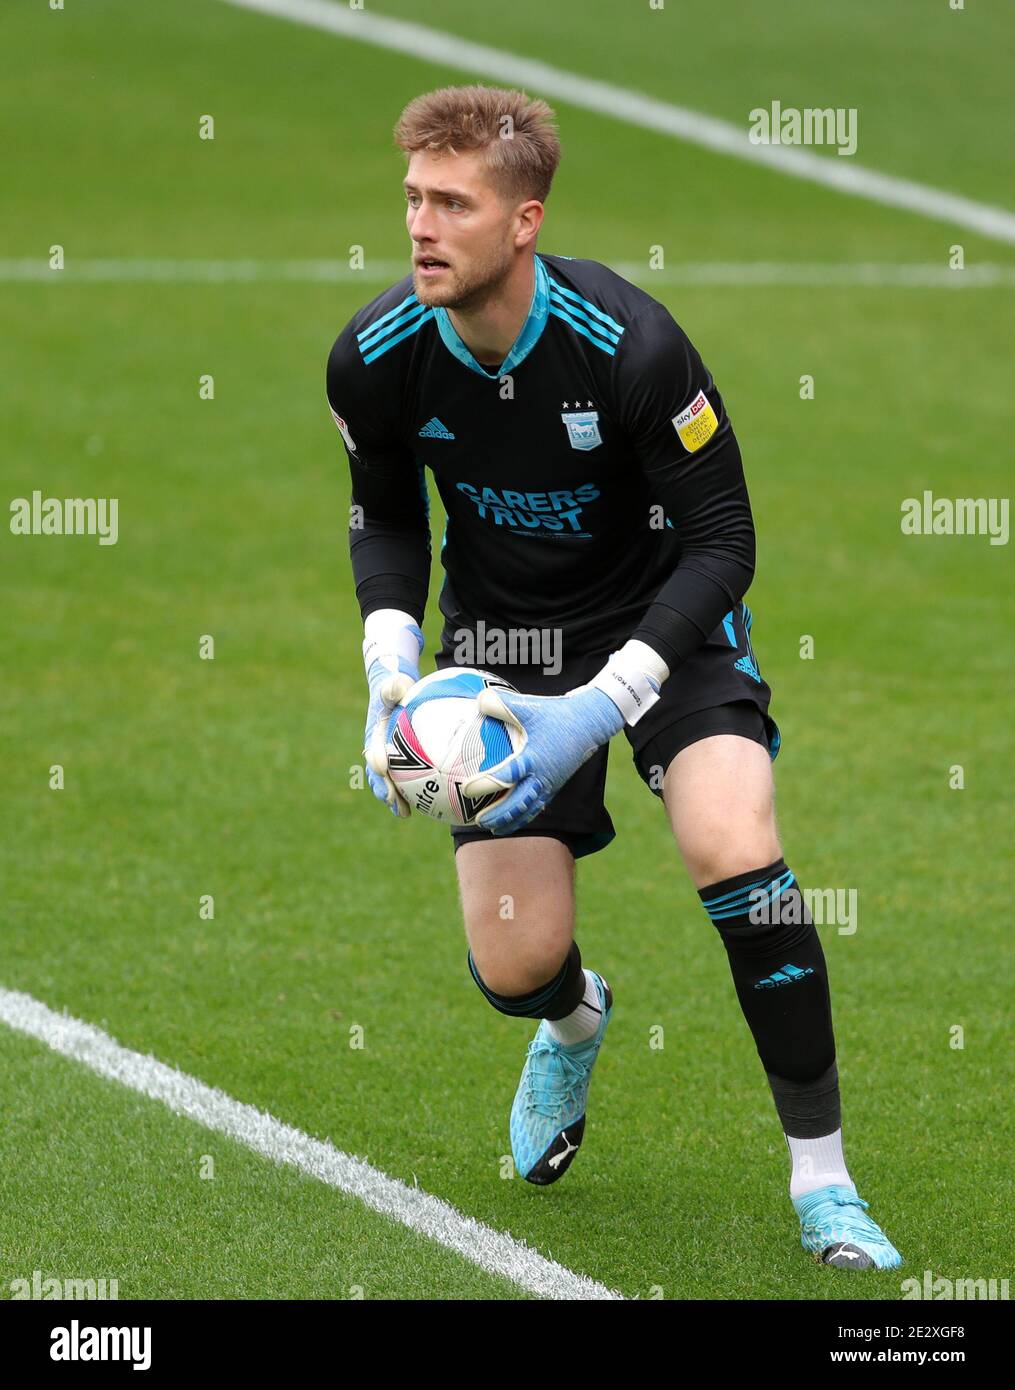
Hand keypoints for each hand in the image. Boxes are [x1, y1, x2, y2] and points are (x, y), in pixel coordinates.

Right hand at [363, 629, 422, 816]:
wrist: (395, 691)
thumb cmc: (397, 686)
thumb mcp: (395, 682)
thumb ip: (394, 686)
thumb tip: (398, 688)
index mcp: (375, 733)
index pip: (373, 747)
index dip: (376, 759)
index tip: (381, 767)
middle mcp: (378, 749)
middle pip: (377, 773)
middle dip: (383, 788)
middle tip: (392, 801)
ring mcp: (389, 759)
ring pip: (389, 783)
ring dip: (395, 799)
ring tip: (404, 813)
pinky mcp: (401, 765)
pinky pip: (407, 782)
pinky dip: (415, 794)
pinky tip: (432, 806)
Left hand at [460, 684, 626, 834]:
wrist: (589, 722)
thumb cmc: (556, 714)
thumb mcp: (528, 706)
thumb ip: (501, 704)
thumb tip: (478, 701)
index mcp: (533, 759)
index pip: (506, 777)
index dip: (485, 785)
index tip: (466, 790)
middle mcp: (542, 776)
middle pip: (518, 804)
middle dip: (498, 814)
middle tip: (478, 820)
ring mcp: (550, 784)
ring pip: (528, 809)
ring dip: (511, 820)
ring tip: (493, 828)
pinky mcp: (555, 785)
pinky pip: (538, 805)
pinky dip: (524, 815)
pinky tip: (513, 820)